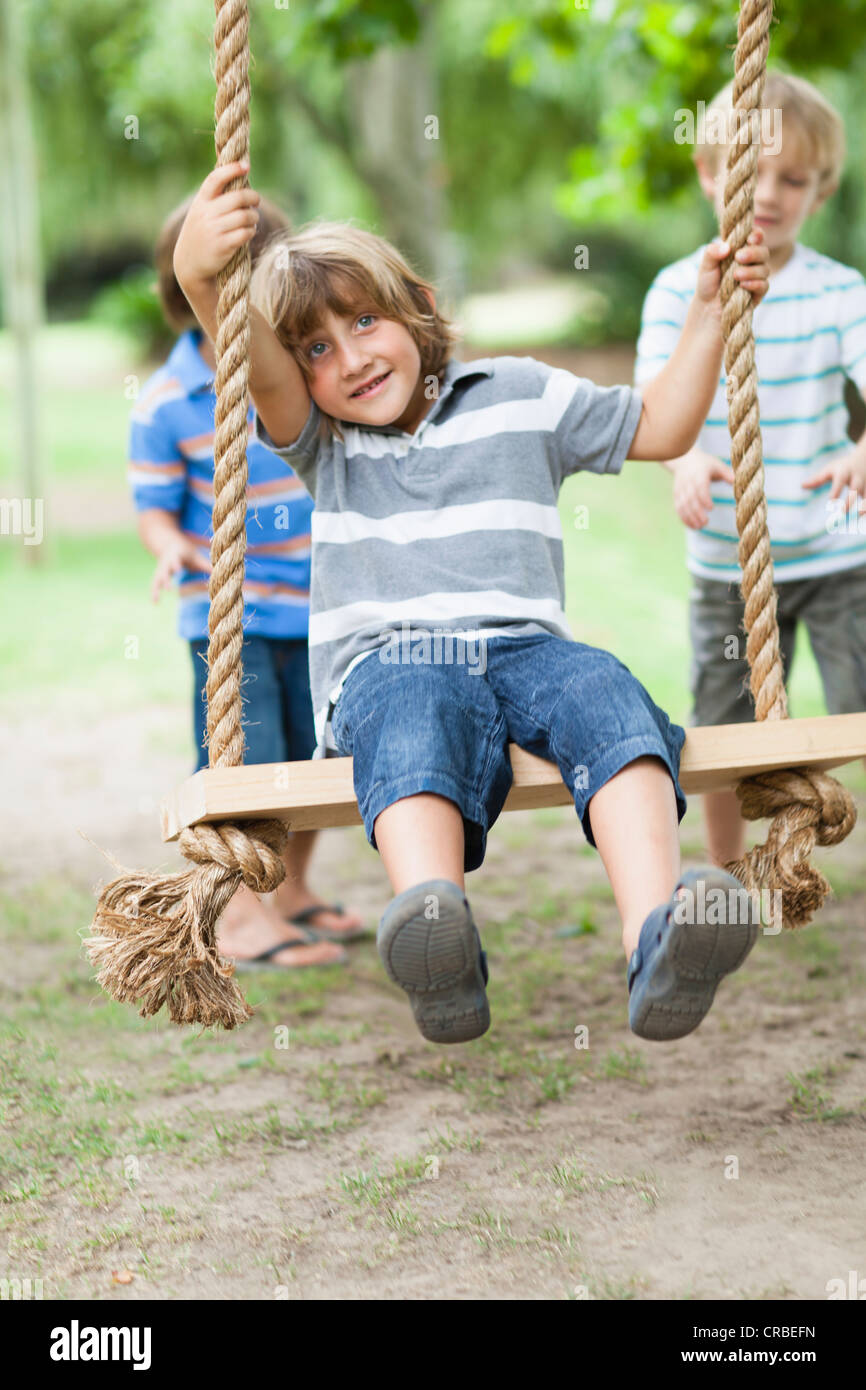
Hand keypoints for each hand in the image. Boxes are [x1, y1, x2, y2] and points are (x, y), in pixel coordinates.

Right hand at [151, 534, 211, 602]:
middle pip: (164, 570)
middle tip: (167, 588)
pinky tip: (155, 603)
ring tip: (156, 600)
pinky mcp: (158, 575)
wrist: (168, 545)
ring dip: (157, 589)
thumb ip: (206, 565)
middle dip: (165, 579)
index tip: (177, 569)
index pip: (175, 560)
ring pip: (157, 579)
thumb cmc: (185, 552)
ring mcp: (161, 569)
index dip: (175, 564)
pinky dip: (155, 592)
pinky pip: (155, 584)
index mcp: (175, 555)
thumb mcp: (195, 556)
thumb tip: (220, 573)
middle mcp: (166, 562)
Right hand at [173, 160, 259, 288]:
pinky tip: (249, 232)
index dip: (231, 170)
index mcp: (201, 202)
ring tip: (252, 220)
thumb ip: (215, 199)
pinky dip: (251, 231)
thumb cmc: (201, 234)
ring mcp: (214, 230)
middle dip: (252, 197)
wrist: (190, 264)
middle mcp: (206, 214)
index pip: (215, 179)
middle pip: (238, 198)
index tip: (245, 166)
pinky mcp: (223, 246)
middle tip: (256, 201)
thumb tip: (240, 182)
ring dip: (254, 217)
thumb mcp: (200, 213)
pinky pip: (245, 233)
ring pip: (245, 216)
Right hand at [672, 450, 734, 529]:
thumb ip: (727, 474)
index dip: (704, 498)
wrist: (684, 460)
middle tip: (706, 522)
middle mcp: (688, 482)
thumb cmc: (705, 464)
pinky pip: (678, 508)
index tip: (711, 508)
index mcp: (699, 474)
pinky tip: (693, 526)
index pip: (700, 487)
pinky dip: (684, 518)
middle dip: (697, 512)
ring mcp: (680, 489)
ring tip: (700, 527)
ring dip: (690, 517)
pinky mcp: (676, 495)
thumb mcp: (717, 465)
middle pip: (690, 499)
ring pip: (683, 505)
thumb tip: (737, 482)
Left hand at [695, 227, 770, 322]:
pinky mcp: (758, 292)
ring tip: (736, 275)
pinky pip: (764, 286)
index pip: (755, 237)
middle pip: (763, 252)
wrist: (707, 307)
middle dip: (753, 253)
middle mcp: (753, 262)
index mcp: (742, 249)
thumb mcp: (706, 266)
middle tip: (739, 257)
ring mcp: (757, 277)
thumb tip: (726, 247)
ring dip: (751, 271)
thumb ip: (712, 252)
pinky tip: (743, 285)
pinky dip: (755, 284)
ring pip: (764, 269)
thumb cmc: (708, 283)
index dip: (756, 235)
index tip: (749, 238)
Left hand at [802, 451, 865, 518]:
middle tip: (843, 513)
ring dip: (864, 505)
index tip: (831, 502)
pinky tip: (863, 518)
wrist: (863, 459)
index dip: (836, 490)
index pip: (840, 480)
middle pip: (855, 488)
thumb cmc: (841, 467)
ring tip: (860, 515)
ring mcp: (865, 484)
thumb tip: (802, 486)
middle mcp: (856, 478)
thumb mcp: (829, 470)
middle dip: (850, 500)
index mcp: (844, 472)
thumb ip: (817, 479)